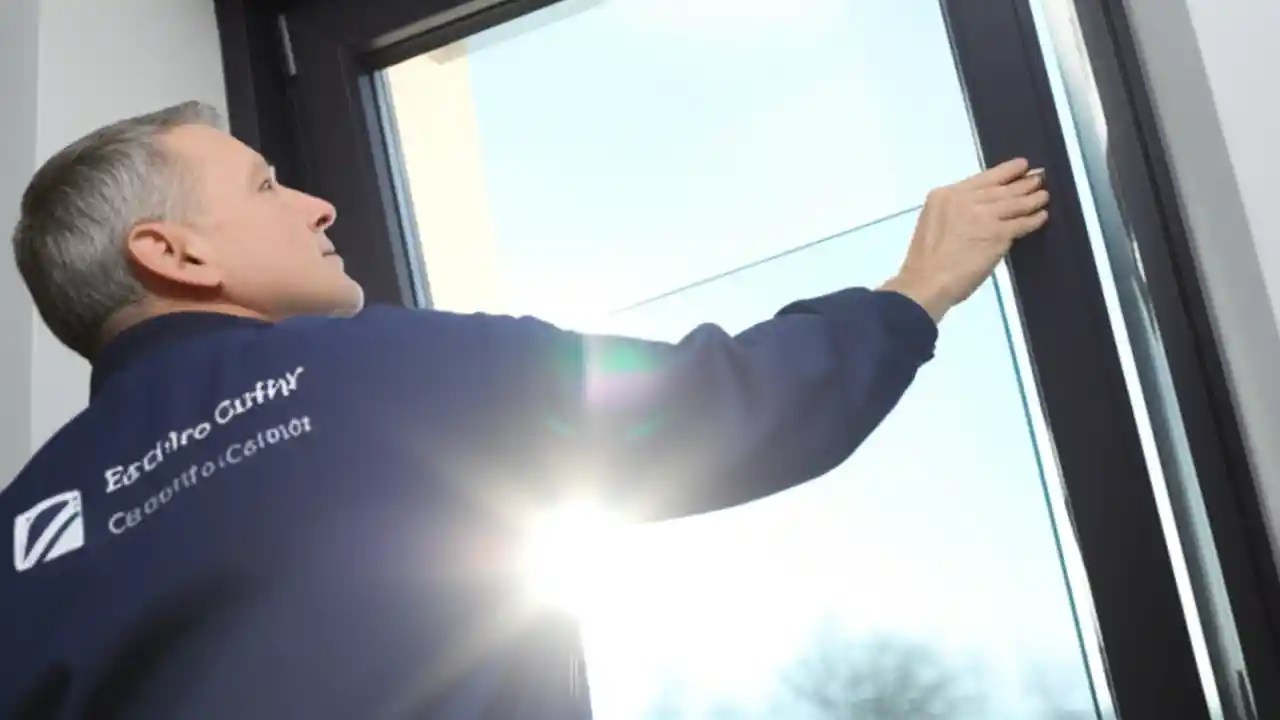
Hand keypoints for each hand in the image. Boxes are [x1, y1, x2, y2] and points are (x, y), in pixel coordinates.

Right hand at [880, 158, 1049, 322]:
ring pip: (1014, 203)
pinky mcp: (997, 233)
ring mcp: (982, 215)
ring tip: (1043, 195)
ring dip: (1032, 199)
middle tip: (1038, 178)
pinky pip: (1021, 223)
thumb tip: (980, 211)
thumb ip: (955, 212)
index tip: (1021, 165)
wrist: (925, 282)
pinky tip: (1041, 216)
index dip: (1005, 171)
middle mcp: (964, 200)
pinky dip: (1033, 220)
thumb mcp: (933, 222)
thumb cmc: (924, 262)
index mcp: (945, 196)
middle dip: (1022, 183)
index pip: (982, 178)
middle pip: (1000, 189)